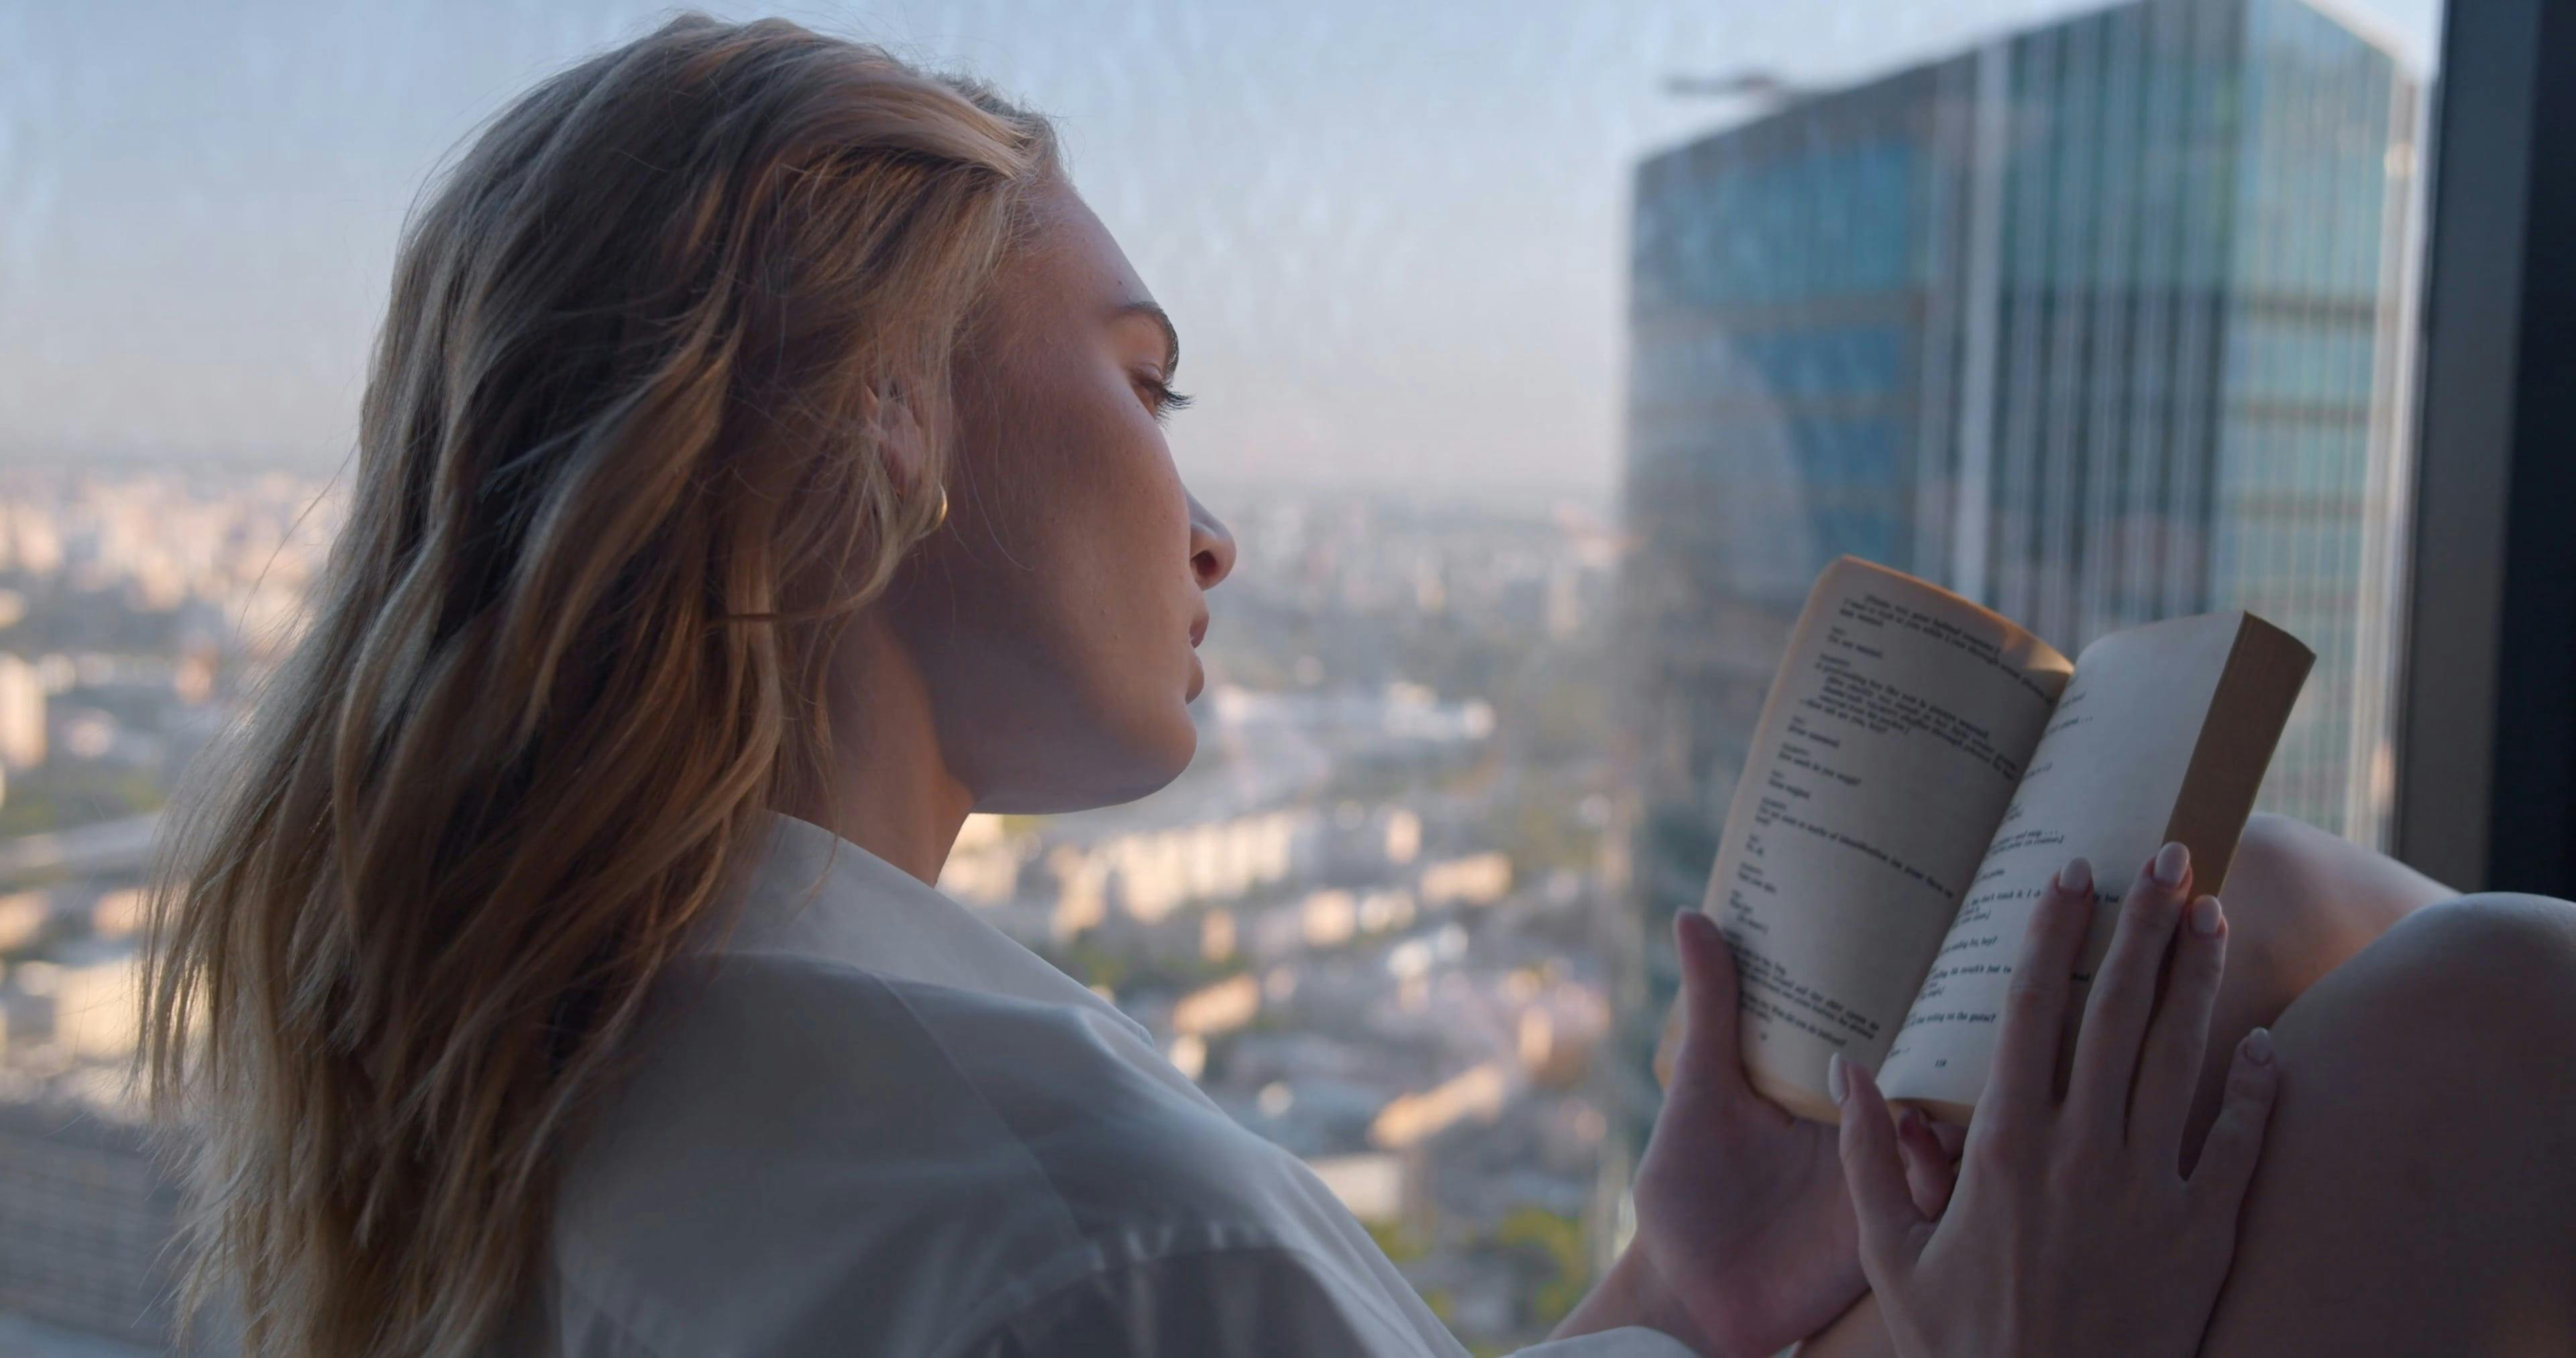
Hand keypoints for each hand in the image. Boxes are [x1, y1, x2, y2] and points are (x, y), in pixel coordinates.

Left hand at [1558, 910, 1958, 1355]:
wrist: (1691, 1292)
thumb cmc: (1684, 1188)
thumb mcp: (1699, 1092)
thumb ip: (1711, 1011)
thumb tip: (1692, 915)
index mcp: (1830, 1081)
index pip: (1892, 1020)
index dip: (1926, 979)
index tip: (1957, 916)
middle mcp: (1870, 1119)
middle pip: (1939, 1066)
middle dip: (1971, 1029)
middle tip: (1995, 973)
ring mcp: (1888, 1170)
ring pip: (1958, 1121)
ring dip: (1972, 1089)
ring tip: (1977, 1049)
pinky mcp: (1898, 1221)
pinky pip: (1949, 1189)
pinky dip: (1956, 1159)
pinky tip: (1943, 1131)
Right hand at [1833, 847, 2281, 1357]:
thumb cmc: (1960, 1345)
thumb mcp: (1890, 1255)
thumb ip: (1870, 1157)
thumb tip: (1848, 1066)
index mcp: (2005, 1148)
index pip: (2032, 1013)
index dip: (2052, 936)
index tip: (2069, 876)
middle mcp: (2083, 1154)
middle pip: (2119, 1014)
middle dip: (2145, 927)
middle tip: (2170, 857)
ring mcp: (2152, 1192)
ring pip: (2182, 1061)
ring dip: (2201, 980)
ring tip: (2216, 914)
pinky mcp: (2203, 1236)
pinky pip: (2239, 1148)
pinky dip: (2257, 1093)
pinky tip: (2266, 1046)